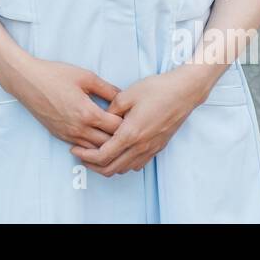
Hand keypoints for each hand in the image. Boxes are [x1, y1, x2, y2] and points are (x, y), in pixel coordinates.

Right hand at [5, 57, 124, 149]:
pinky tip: (98, 136)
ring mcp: (69, 135)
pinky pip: (82, 147)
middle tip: (128, 127)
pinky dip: (93, 145)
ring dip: (107, 143)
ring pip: (96, 149)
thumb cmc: (55, 75)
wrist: (27, 81)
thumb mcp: (86, 76)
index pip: (118, 128)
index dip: (128, 123)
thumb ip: (108, 89)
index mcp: (88, 113)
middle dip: (121, 137)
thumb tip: (124, 98)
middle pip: (109, 143)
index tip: (133, 116)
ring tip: (116, 134)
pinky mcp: (60, 136)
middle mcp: (79, 129)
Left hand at [69, 67, 200, 176]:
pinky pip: (137, 164)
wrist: (184, 92)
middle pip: (112, 168)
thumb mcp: (127, 95)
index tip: (75, 150)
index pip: (103, 156)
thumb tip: (101, 119)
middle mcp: (141, 146)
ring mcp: (151, 149)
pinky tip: (118, 152)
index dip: (86, 156)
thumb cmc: (157, 90)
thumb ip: (110, 110)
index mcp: (131, 134)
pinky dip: (123, 163)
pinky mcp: (158, 147)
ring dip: (108, 166)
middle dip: (93, 165)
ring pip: (125, 169)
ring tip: (97, 154)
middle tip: (81, 156)